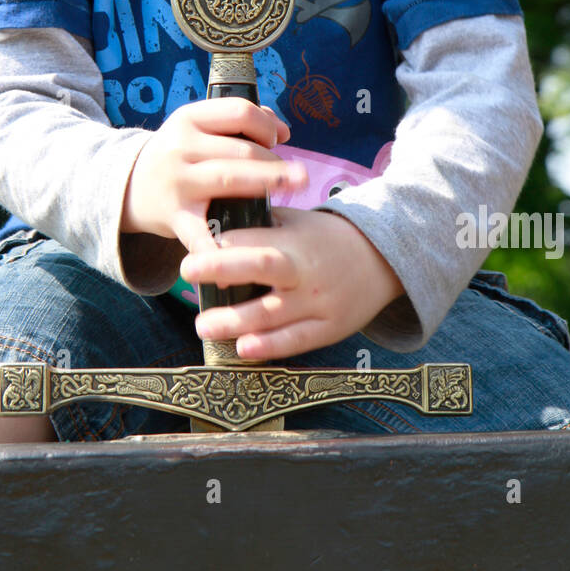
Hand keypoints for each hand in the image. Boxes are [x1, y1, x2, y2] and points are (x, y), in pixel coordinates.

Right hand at [121, 98, 308, 254]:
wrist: (130, 186)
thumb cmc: (179, 154)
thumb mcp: (197, 127)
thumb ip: (240, 121)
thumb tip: (284, 131)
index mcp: (188, 118)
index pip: (239, 111)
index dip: (266, 125)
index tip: (276, 140)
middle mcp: (180, 147)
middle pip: (242, 149)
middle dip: (276, 162)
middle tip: (298, 175)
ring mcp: (177, 182)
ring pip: (230, 179)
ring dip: (268, 184)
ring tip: (293, 189)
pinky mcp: (175, 217)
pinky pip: (200, 233)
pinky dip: (221, 246)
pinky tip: (244, 252)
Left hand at [179, 206, 404, 359]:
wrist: (381, 260)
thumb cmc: (327, 239)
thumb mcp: (298, 222)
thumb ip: (262, 226)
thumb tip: (214, 227)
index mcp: (294, 241)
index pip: (254, 239)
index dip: (222, 245)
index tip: (193, 251)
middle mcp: (304, 271)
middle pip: (263, 266)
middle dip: (223, 268)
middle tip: (188, 271)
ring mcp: (318, 302)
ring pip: (273, 312)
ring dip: (235, 320)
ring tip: (203, 325)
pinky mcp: (329, 328)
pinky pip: (297, 340)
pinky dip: (270, 346)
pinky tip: (243, 349)